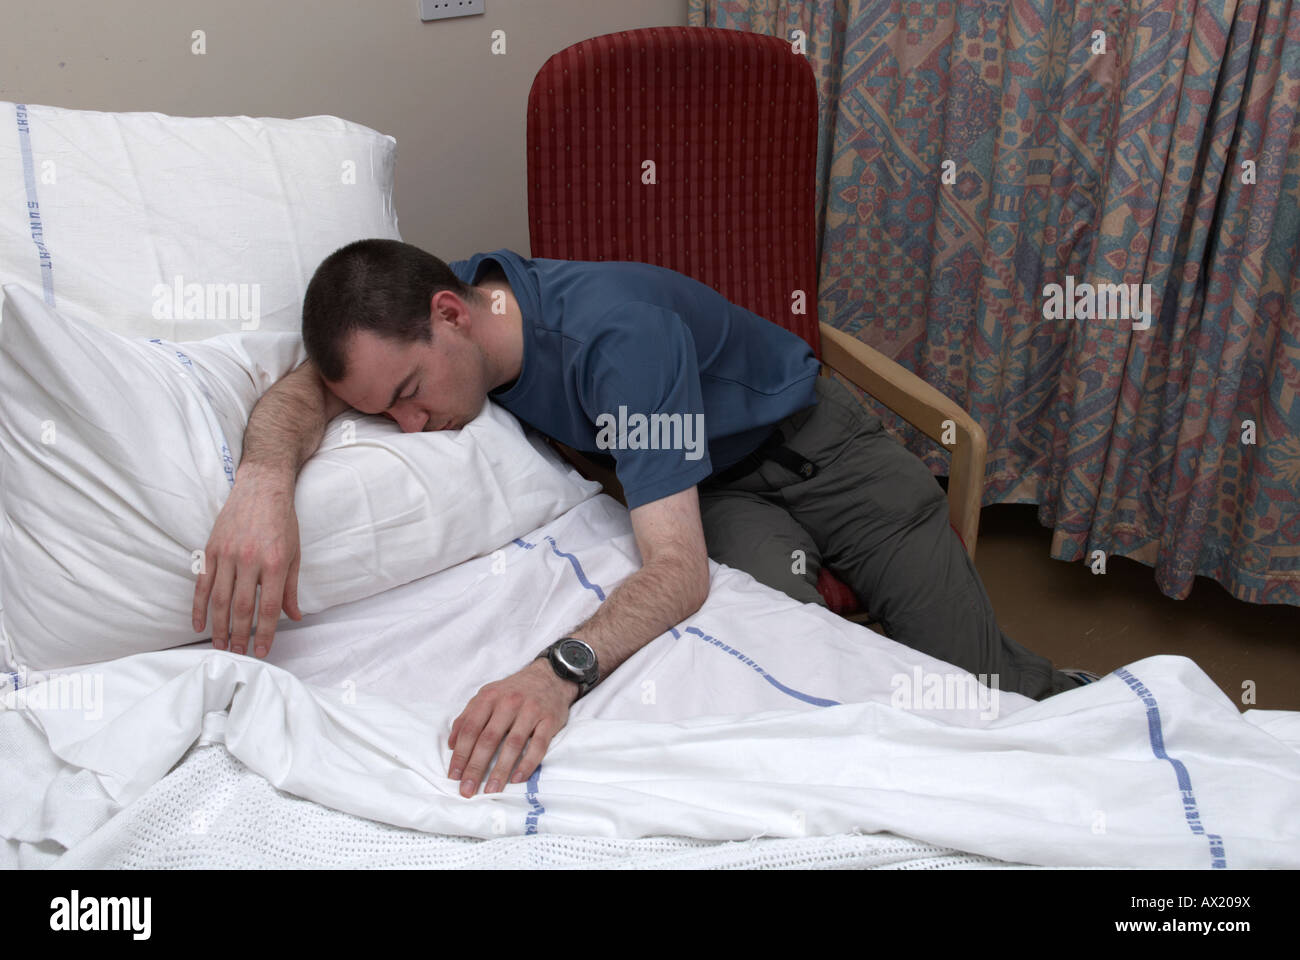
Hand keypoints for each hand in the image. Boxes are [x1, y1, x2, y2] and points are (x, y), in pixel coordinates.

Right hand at [192, 465, 302, 657]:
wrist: (262, 487)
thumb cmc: (283, 521)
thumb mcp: (295, 554)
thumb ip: (291, 588)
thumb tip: (296, 617)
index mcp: (274, 563)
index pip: (269, 607)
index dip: (266, 633)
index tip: (263, 651)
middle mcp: (249, 560)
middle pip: (242, 608)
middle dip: (240, 635)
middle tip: (238, 654)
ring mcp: (227, 554)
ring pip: (220, 599)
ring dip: (219, 627)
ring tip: (220, 646)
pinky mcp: (211, 549)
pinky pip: (203, 584)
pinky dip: (199, 606)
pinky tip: (199, 624)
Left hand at [447, 659, 577, 796]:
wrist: (550, 676)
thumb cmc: (514, 691)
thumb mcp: (487, 695)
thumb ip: (467, 717)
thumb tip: (452, 745)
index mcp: (489, 697)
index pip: (470, 729)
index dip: (460, 754)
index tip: (454, 776)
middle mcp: (509, 702)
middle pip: (488, 739)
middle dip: (475, 767)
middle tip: (467, 790)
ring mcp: (531, 711)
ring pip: (512, 744)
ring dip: (500, 770)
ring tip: (491, 790)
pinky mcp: (550, 720)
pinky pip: (538, 746)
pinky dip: (527, 764)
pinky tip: (517, 779)